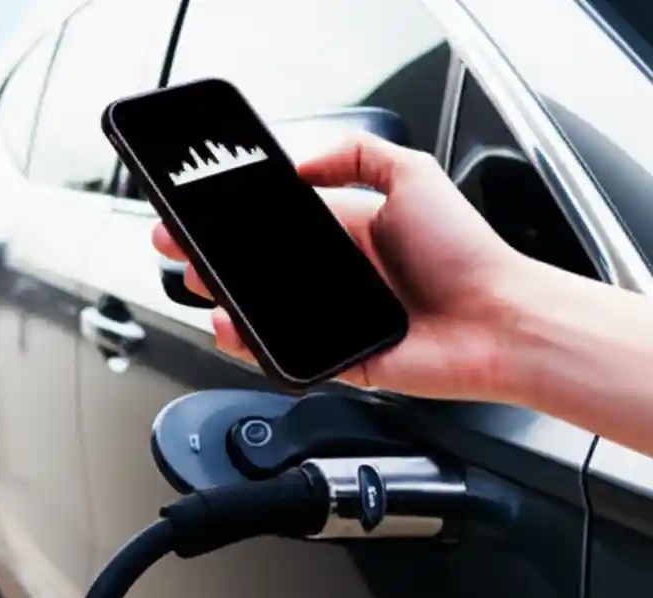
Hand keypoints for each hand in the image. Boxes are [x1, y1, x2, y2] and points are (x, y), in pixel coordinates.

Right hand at [154, 132, 540, 402]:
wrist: (499, 321)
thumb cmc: (467, 254)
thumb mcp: (415, 176)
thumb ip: (359, 156)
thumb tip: (302, 163)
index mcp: (348, 233)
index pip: (277, 224)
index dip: (235, 220)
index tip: (199, 212)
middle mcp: (336, 277)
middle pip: (258, 269)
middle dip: (213, 259)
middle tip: (181, 251)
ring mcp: (332, 320)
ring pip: (260, 312)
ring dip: (223, 300)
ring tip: (201, 287)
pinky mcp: (334, 359)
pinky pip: (280, 354)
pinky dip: (248, 345)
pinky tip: (231, 326)